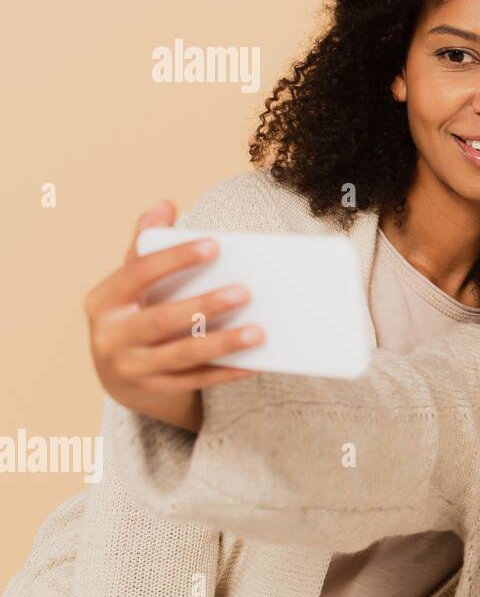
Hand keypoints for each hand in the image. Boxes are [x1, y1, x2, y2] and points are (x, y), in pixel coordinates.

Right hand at [84, 200, 264, 430]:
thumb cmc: (132, 313)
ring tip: (259, 332)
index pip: (138, 273)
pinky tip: (256, 361)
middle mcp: (111, 337)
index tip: (214, 245)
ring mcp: (132, 368)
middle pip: (162, 319)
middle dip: (205, 306)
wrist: (117, 374)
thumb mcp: (130, 282)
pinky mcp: (154, 391)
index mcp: (104, 301)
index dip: (175, 259)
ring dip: (223, 343)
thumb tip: (164, 204)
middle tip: (245, 291)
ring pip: (183, 356)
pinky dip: (227, 371)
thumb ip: (146, 245)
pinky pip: (197, 381)